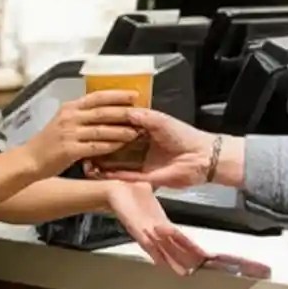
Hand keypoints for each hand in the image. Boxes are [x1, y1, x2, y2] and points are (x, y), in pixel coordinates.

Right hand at [21, 91, 138, 177]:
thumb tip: (107, 112)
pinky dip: (109, 146)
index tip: (134, 94)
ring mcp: (69, 133)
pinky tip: (121, 146)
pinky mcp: (70, 150)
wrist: (30, 159)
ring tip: (136, 132)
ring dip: (121, 130)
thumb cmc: (49, 143)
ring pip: (101, 129)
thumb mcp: (63, 121)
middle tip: (141, 113)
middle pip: (102, 111)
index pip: (97, 96)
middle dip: (124, 112)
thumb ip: (82, 115)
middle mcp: (70, 117)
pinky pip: (95, 146)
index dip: (117, 95)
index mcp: (70, 108)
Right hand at [86, 109, 216, 189]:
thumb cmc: (185, 136)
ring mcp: (142, 163)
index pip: (122, 128)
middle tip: (85, 144)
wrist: (201, 157)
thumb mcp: (160, 120)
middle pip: (117, 147)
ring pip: (118, 164)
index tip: (93, 125)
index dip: (108, 127)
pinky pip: (126, 177)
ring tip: (87, 161)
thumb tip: (124, 111)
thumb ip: (142, 116)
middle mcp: (141, 147)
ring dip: (103, 164)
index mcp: (145, 131)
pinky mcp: (146, 177)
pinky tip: (100, 173)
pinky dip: (113, 176)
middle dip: (102, 147)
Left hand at [106, 182, 209, 275]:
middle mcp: (154, 229)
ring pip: (161, 249)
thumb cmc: (131, 190)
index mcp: (160, 221)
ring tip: (181, 272)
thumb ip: (157, 191)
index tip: (203, 255)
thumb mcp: (149, 188)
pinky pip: (145, 242)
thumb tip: (167, 183)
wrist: (115, 189)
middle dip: (183, 259)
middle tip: (193, 272)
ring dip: (171, 260)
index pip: (180, 236)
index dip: (191, 246)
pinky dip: (153, 251)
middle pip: (172, 247)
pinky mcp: (134, 228)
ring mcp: (145, 230)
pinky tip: (160, 261)